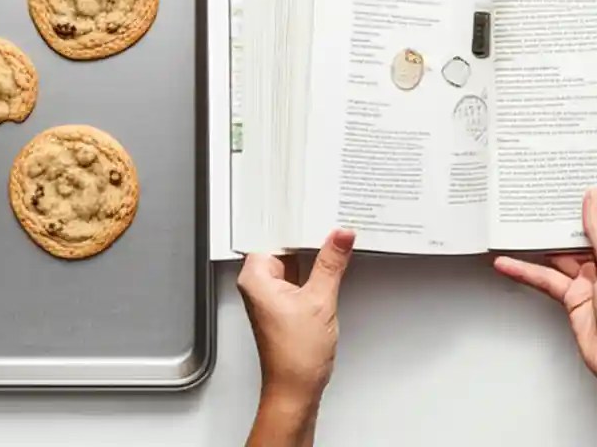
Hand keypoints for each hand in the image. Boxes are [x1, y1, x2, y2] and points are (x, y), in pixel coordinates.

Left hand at [239, 229, 355, 446]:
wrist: (296, 388)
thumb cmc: (294, 355)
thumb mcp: (320, 300)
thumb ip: (331, 263)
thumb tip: (340, 236)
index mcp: (256, 277)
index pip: (272, 234)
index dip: (294, 219)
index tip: (313, 208)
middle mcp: (259, 284)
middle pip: (283, 245)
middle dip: (307, 234)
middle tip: (329, 220)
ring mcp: (272, 294)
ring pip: (293, 260)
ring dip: (313, 253)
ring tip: (334, 241)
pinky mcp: (285, 304)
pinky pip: (299, 276)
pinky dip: (315, 269)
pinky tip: (331, 264)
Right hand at [494, 189, 596, 446]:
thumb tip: (595, 199)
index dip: (590, 204)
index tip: (570, 184)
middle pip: (580, 237)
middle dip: (557, 223)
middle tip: (533, 201)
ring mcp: (592, 282)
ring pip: (559, 257)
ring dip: (537, 246)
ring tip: (512, 229)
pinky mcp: (574, 298)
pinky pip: (548, 279)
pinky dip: (528, 272)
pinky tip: (511, 264)